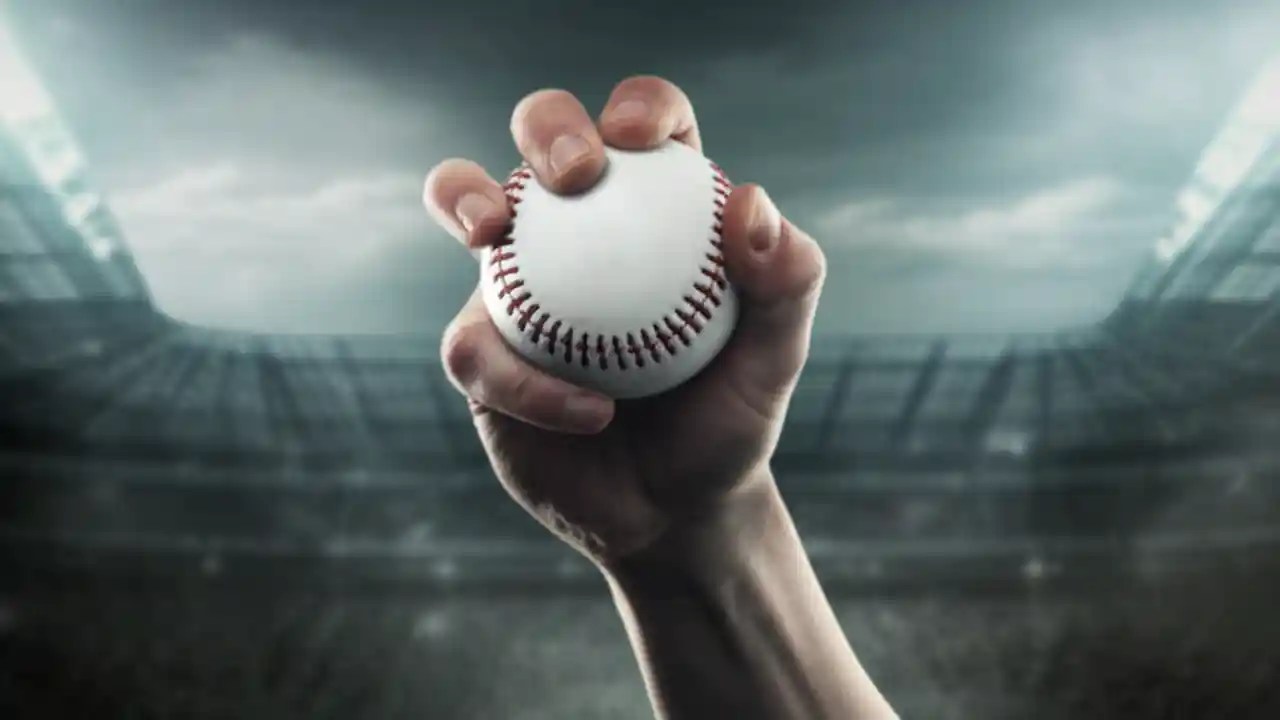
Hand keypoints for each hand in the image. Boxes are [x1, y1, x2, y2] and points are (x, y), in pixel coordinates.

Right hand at [423, 76, 826, 564]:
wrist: (672, 511)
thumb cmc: (725, 421)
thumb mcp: (773, 360)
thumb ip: (787, 282)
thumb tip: (748, 203)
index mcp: (652, 211)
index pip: (643, 129)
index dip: (640, 107)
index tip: (645, 141)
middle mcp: (578, 232)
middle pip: (542, 138)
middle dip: (546, 127)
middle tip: (574, 175)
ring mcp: (517, 285)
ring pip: (464, 204)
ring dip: (464, 196)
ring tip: (491, 232)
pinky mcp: (478, 350)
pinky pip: (474, 345)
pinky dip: (529, 382)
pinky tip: (590, 415)